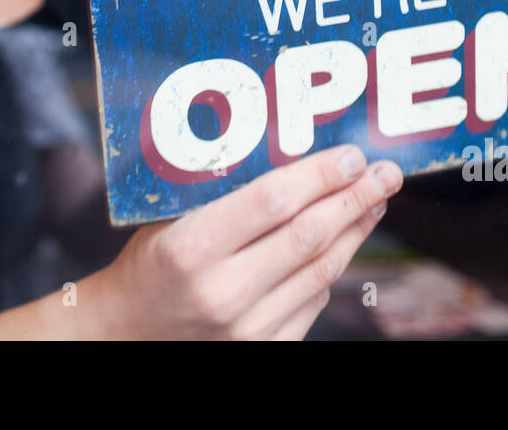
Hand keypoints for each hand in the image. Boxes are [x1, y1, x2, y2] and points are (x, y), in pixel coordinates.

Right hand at [88, 145, 402, 338]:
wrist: (121, 334)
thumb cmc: (148, 264)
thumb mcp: (168, 217)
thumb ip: (223, 191)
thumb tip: (295, 155)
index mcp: (190, 247)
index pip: (274, 201)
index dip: (322, 175)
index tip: (353, 156)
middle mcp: (220, 292)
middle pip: (309, 236)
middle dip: (355, 199)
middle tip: (386, 173)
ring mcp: (243, 330)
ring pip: (320, 272)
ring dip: (354, 231)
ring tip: (375, 202)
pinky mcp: (259, 352)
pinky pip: (311, 304)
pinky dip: (330, 269)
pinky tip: (343, 242)